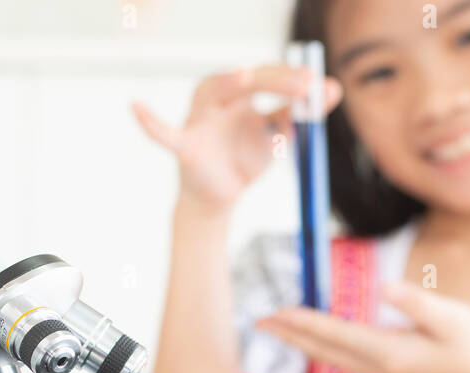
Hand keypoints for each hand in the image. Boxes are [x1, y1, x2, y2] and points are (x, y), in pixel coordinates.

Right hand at [133, 66, 341, 214]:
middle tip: (305, 87)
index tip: (319, 88)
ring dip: (228, 85)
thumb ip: (300, 113)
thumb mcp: (277, 135)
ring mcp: (198, 120)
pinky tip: (135, 107)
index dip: (293, 80)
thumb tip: (333, 89)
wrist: (220, 200)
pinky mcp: (183, 147)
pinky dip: (149, 122)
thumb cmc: (244, 159)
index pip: (268, 76)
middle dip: (276, 81)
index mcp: (239, 92)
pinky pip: (164, 134)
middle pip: (246, 80)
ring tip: (244, 77)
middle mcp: (216, 98)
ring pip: (210, 95)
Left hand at [256, 282, 469, 372]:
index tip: (280, 311)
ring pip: (326, 354)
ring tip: (272, 323)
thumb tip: (385, 288)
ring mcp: (374, 372)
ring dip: (298, 339)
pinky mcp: (376, 369)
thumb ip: (419, 304)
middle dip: (290, 334)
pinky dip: (315, 342)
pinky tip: (302, 333)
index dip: (306, 322)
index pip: (337, 334)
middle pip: (322, 348)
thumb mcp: (454, 318)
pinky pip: (336, 355)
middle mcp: (375, 367)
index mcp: (390, 354)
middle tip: (259, 318)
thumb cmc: (468, 344)